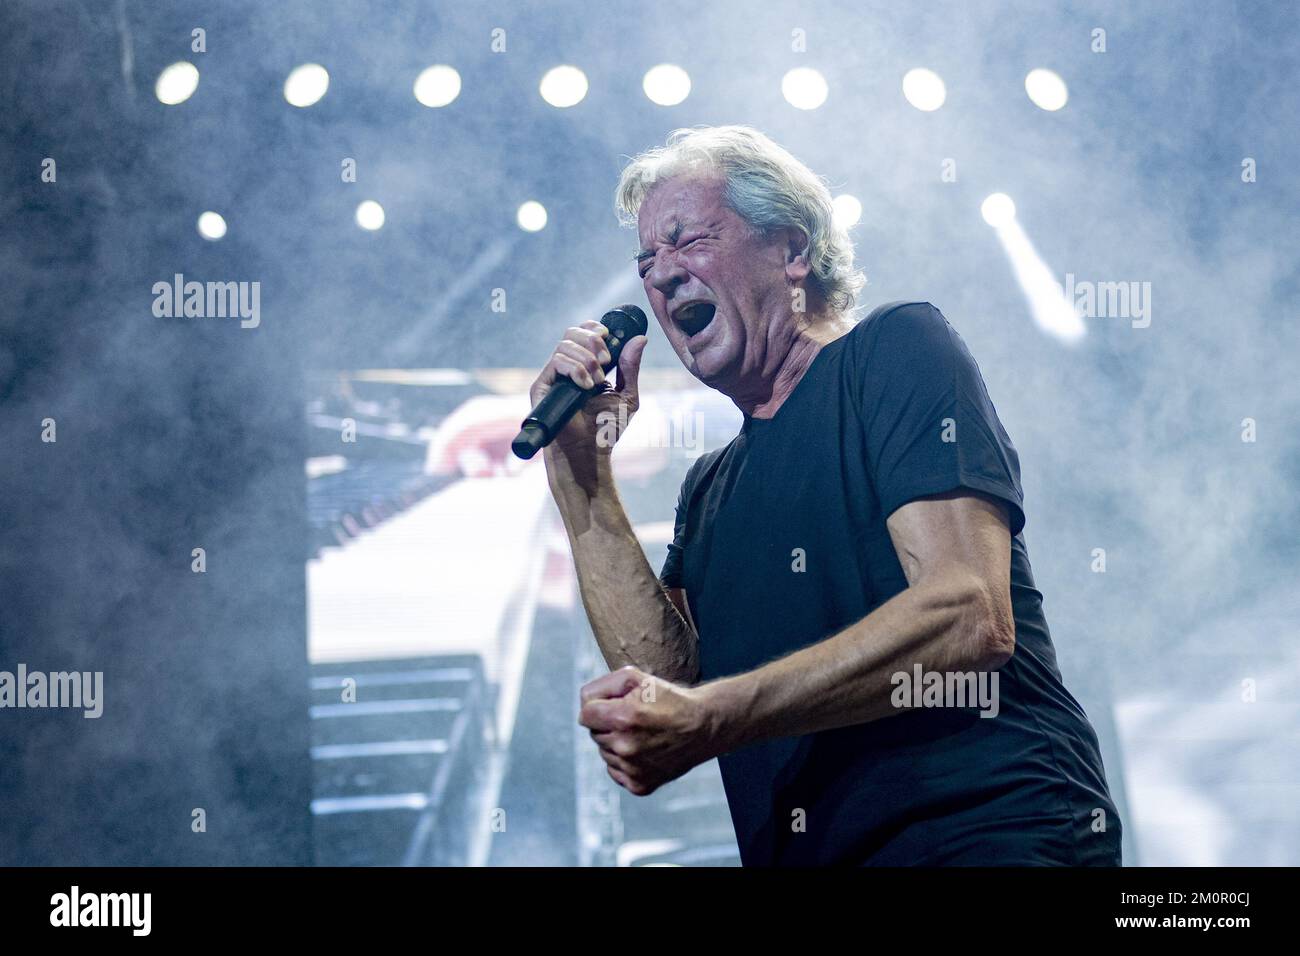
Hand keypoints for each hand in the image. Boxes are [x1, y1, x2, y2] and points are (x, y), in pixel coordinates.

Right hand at [527, 321, 647, 463]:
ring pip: (564, 346)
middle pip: (571, 333)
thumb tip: (640, 339)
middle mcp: (566, 368)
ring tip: (596, 383)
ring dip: (587, 360)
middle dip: (593, 341)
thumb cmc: (606, 430)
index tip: (607, 334)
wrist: (589, 451)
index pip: (582, 333)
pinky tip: (585, 386)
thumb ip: (630, 367)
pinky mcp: (542, 386)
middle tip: (606, 361)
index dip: (593, 327)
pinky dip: (575, 369)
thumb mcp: (626, 395)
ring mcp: (553, 377)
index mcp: (584, 366)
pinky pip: (556, 361)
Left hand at [578, 665, 723, 796]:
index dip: (598, 706)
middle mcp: (626, 747)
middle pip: (594, 733)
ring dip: (616, 742)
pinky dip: (624, 762)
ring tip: (642, 734)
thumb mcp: (636, 677)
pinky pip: (615, 771)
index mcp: (624, 718)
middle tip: (634, 718)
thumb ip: (602, 686)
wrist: (703, 727)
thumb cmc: (669, 699)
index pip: (585, 713)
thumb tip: (584, 705)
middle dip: (608, 723)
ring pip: (604, 753)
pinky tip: (644, 750)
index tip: (615, 705)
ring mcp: (633, 769)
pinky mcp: (640, 785)